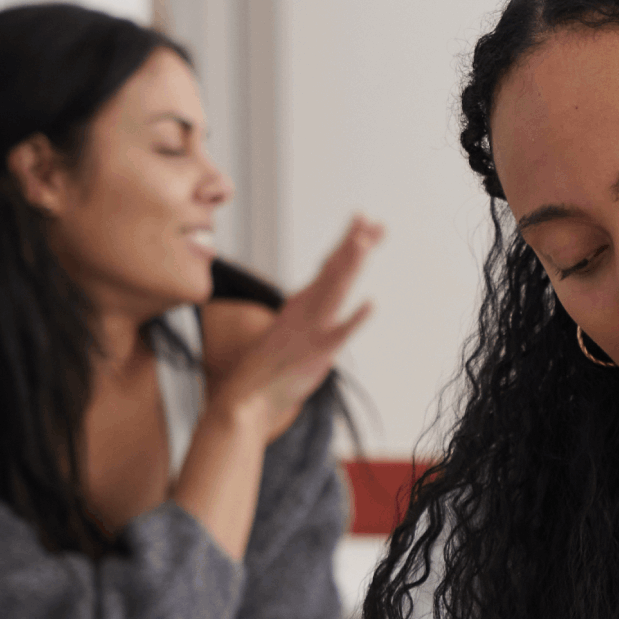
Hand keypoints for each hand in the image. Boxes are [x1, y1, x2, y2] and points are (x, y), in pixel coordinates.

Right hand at [200, 215, 379, 441]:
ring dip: (350, 266)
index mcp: (301, 303)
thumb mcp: (290, 329)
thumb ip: (307, 312)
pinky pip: (339, 334)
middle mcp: (306, 310)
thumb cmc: (269, 367)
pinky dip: (355, 319)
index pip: (328, 266)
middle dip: (353, 244)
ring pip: (335, 291)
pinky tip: (371, 304)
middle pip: (334, 270)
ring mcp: (311, 329)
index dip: (347, 243)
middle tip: (371, 221)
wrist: (247, 397)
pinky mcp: (317, 353)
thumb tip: (321, 295)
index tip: (365, 223)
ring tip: (365, 243)